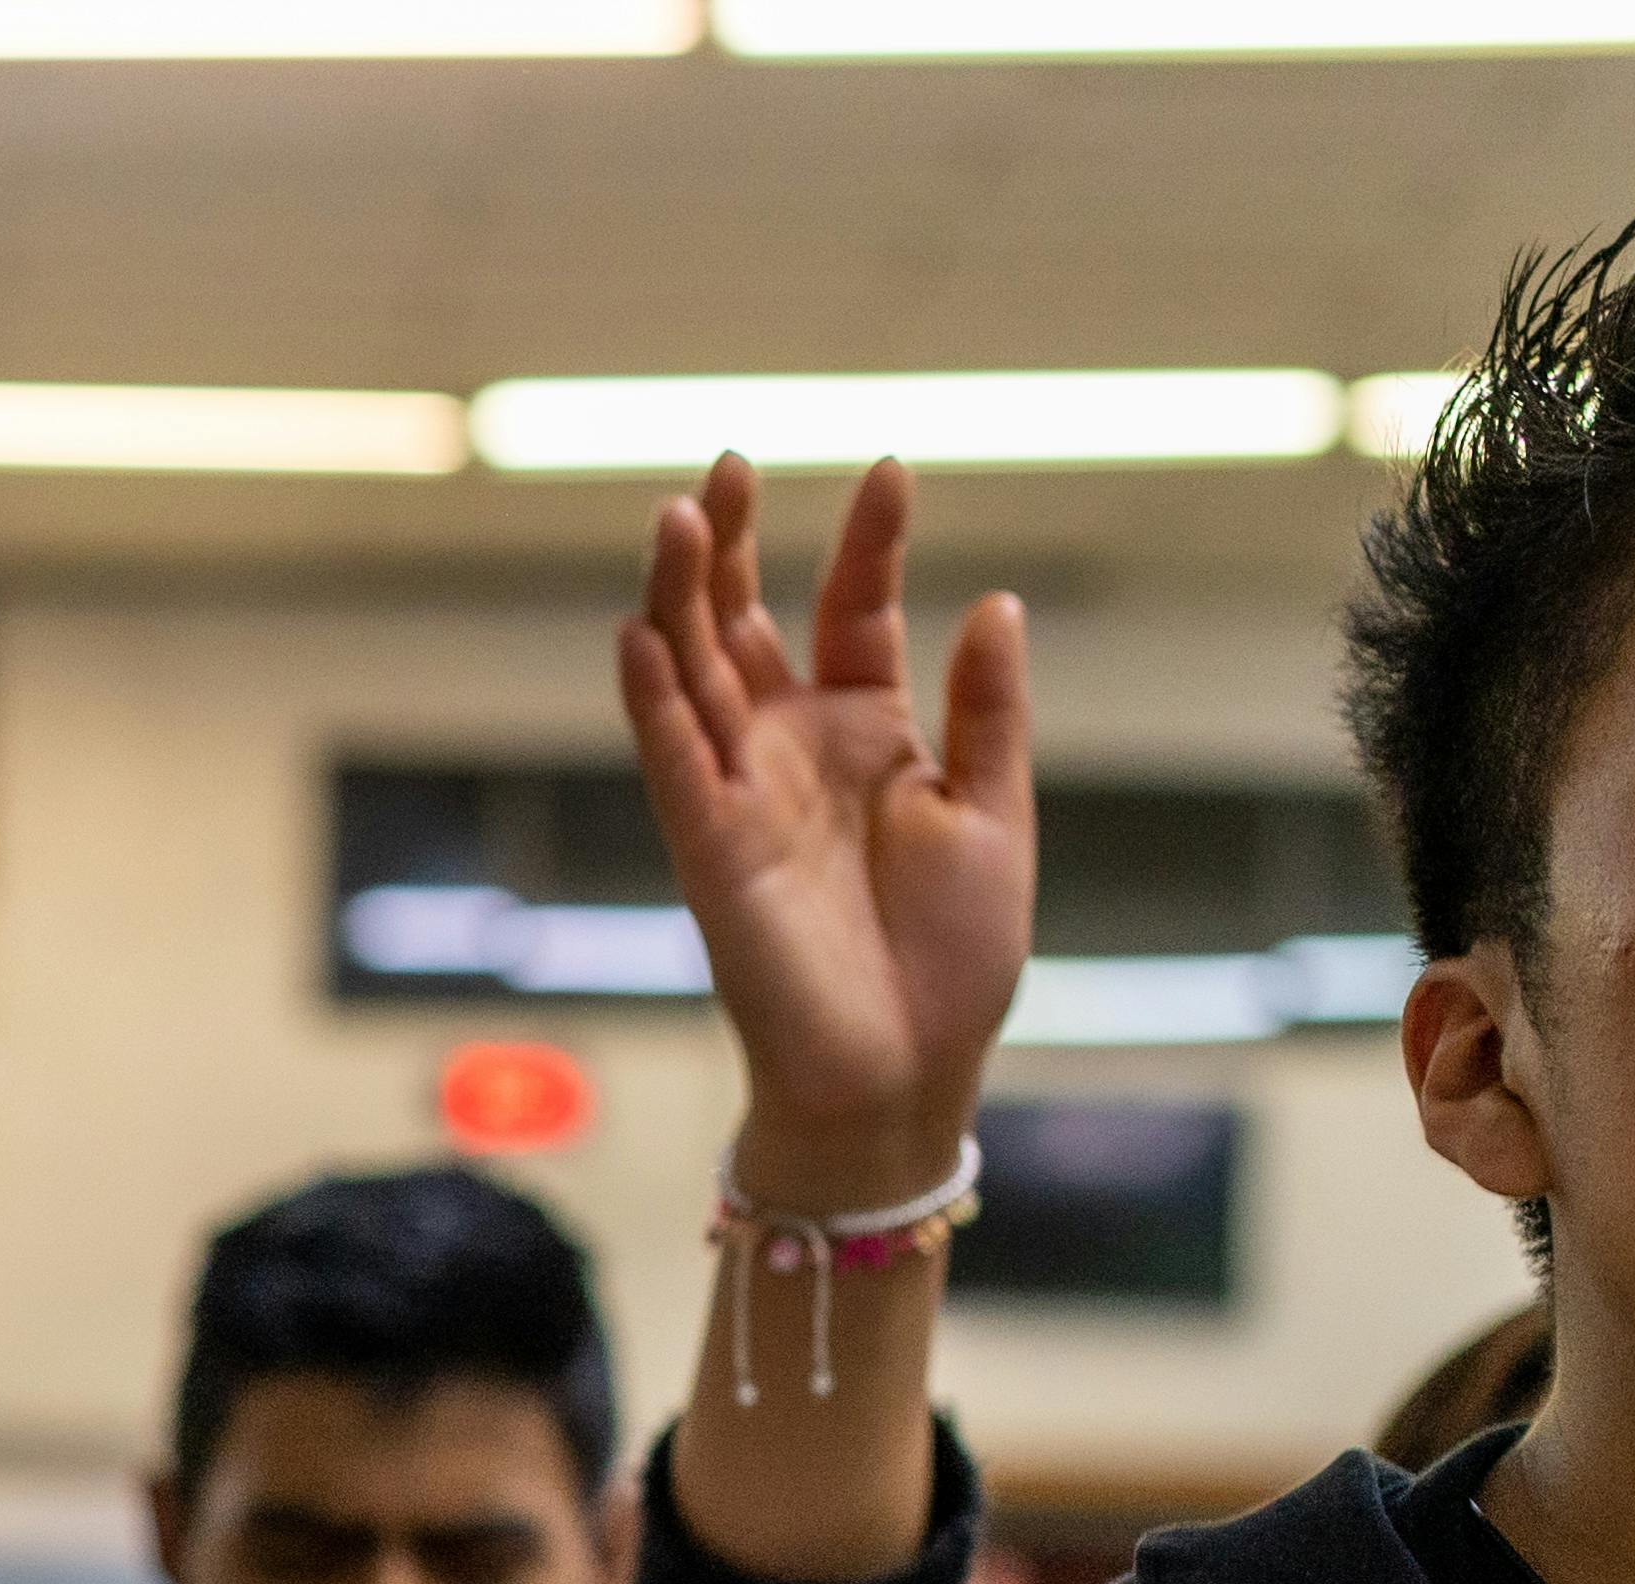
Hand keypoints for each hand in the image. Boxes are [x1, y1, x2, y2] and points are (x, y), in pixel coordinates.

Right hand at [617, 454, 1034, 1217]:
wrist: (907, 1068)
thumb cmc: (954, 955)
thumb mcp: (995, 811)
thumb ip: (985, 710)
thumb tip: (994, 602)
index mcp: (866, 732)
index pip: (852, 608)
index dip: (867, 540)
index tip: (892, 469)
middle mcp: (790, 749)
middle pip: (741, 621)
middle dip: (732, 544)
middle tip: (730, 465)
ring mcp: (741, 792)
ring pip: (691, 672)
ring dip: (678, 596)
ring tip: (680, 513)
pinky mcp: (708, 845)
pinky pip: (671, 757)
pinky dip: (652, 697)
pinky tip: (639, 632)